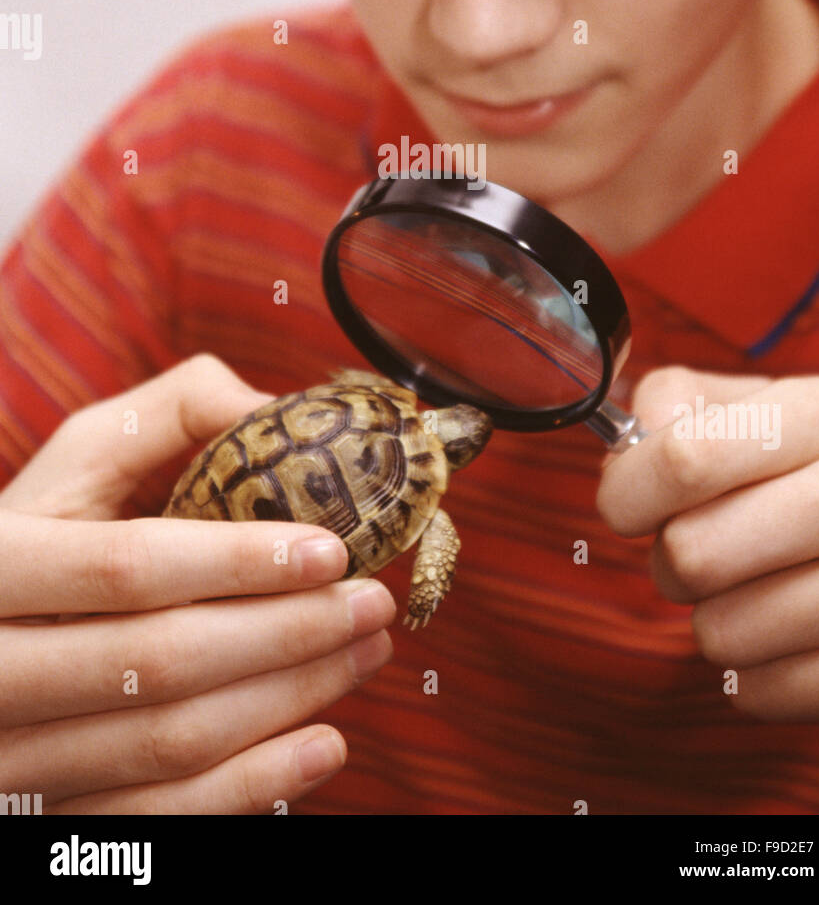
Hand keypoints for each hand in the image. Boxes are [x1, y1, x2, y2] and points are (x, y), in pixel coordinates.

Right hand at [0, 355, 394, 812]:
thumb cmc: (47, 531)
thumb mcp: (82, 458)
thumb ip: (172, 414)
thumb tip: (274, 412)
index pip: (126, 569)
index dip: (237, 561)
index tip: (332, 551)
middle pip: (160, 663)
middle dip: (287, 633)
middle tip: (371, 603)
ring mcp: (14, 755)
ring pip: (171, 743)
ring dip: (290, 698)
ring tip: (365, 649)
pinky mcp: (49, 812)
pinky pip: (159, 819)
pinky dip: (253, 786)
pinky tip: (326, 743)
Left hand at [597, 365, 818, 724]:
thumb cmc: (815, 465)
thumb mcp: (761, 406)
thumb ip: (678, 401)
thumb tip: (630, 447)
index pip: (687, 459)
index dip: (629, 491)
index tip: (628, 503)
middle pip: (693, 554)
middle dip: (669, 559)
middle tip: (696, 549)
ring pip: (722, 633)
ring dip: (716, 618)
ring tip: (755, 588)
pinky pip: (763, 692)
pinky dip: (756, 674)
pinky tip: (786, 636)